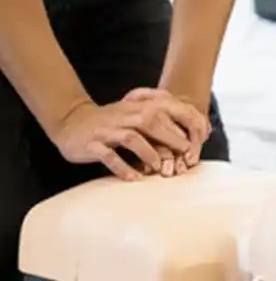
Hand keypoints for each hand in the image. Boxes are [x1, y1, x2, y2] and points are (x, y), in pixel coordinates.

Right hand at [51, 90, 208, 179]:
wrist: (71, 121)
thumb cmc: (112, 123)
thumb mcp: (137, 117)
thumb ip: (161, 124)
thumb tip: (190, 141)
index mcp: (140, 106)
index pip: (169, 112)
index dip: (185, 129)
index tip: (194, 149)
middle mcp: (125, 115)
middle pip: (155, 123)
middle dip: (172, 143)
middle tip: (183, 163)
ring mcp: (109, 129)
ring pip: (134, 138)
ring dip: (149, 154)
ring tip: (159, 170)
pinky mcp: (93, 144)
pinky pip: (109, 156)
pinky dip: (122, 167)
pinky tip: (134, 178)